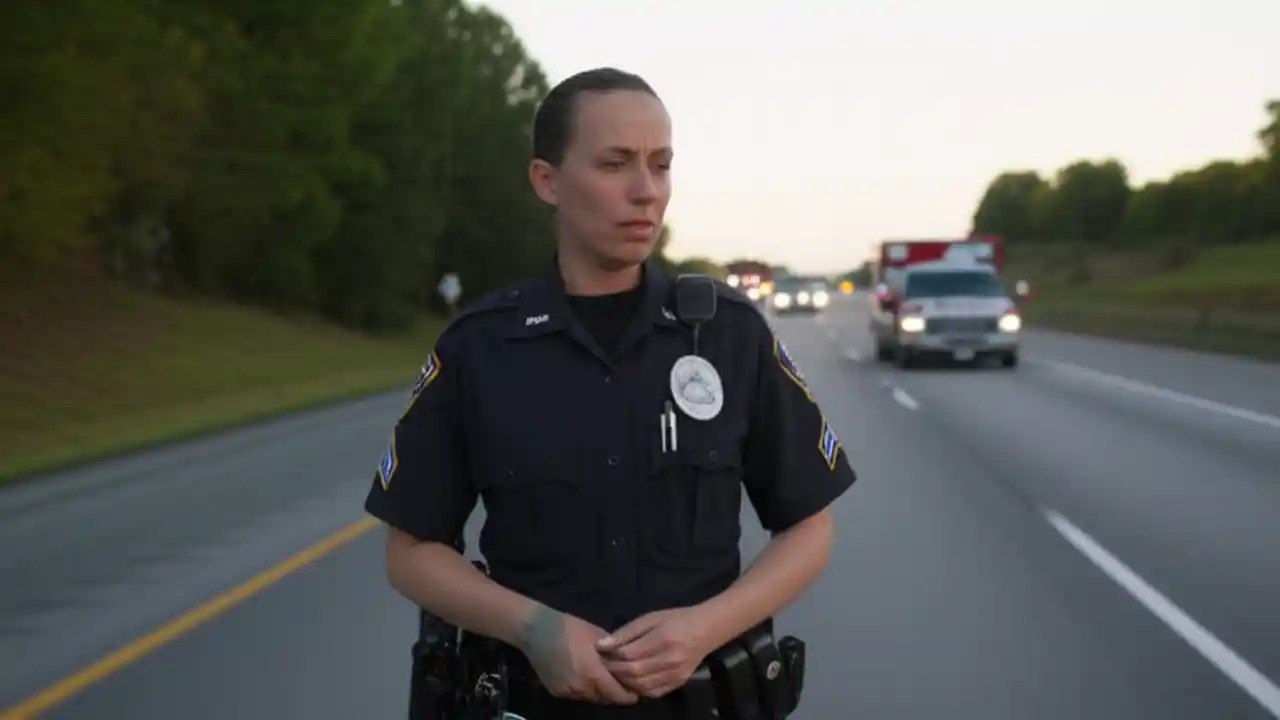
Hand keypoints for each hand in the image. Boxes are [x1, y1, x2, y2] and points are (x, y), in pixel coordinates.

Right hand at [518, 605, 638, 705]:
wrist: (536, 630)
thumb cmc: (570, 628)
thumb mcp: (598, 636)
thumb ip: (613, 655)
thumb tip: (627, 665)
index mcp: (593, 674)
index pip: (617, 695)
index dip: (628, 695)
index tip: (636, 691)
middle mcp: (580, 688)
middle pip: (604, 698)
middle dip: (614, 693)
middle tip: (620, 683)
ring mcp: (566, 692)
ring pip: (590, 698)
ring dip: (598, 691)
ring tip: (602, 678)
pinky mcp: (555, 692)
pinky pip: (576, 695)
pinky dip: (583, 689)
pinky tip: (584, 676)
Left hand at [596, 607, 712, 698]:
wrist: (707, 630)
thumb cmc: (677, 619)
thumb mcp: (651, 618)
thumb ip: (627, 632)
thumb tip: (603, 645)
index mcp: (662, 639)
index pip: (628, 654)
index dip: (610, 655)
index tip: (600, 652)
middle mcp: (669, 659)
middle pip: (633, 672)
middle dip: (614, 670)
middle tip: (604, 664)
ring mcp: (675, 674)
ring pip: (641, 685)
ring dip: (624, 681)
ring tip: (616, 672)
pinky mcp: (678, 683)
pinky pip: (653, 692)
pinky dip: (638, 689)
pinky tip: (632, 681)